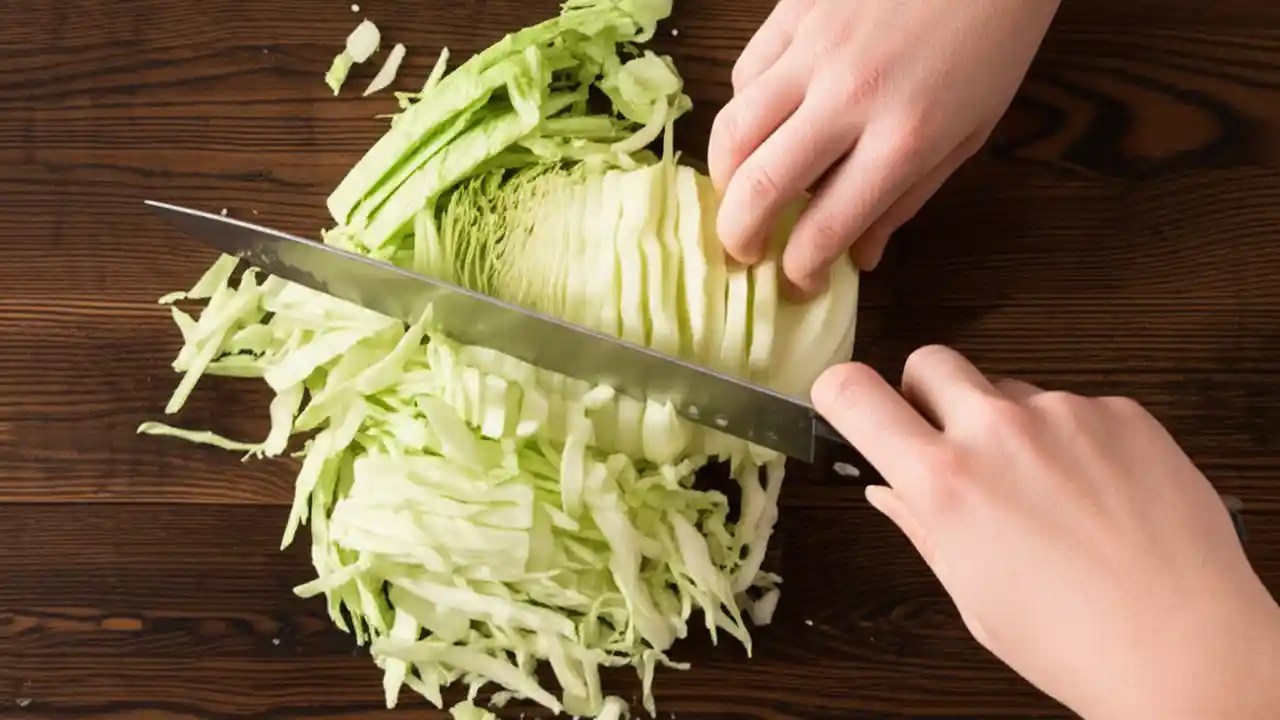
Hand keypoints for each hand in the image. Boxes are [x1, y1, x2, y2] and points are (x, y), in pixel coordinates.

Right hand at [710, 0, 1059, 293]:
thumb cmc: (990, 43)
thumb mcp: (968, 134)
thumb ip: (908, 198)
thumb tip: (859, 258)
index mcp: (904, 139)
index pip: (824, 228)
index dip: (799, 271)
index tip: (797, 284)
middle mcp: (848, 99)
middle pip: (759, 186)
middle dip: (738, 237)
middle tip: (744, 254)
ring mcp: (812, 52)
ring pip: (732, 132)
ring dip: (724, 180)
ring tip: (738, 198)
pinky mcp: (792, 13)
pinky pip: (743, 76)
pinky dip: (743, 113)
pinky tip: (762, 127)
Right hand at [812, 346, 1279, 718]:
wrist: (1186, 646)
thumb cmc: (1076, 639)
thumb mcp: (971, 593)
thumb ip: (921, 525)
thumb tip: (887, 488)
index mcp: (944, 482)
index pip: (854, 392)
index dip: (839, 392)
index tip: (847, 402)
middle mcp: (999, 432)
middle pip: (930, 361)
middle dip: (925, 394)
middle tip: (948, 443)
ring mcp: (1064, 414)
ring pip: (1008, 390)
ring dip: (1009, 425)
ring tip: (1044, 493)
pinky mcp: (1121, 411)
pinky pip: (1074, 406)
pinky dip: (1073, 440)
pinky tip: (1094, 494)